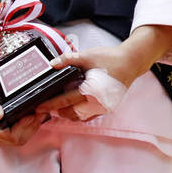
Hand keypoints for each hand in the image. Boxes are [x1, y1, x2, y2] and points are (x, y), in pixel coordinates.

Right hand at [0, 61, 43, 147]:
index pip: (11, 137)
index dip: (25, 126)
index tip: (33, 114)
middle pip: (17, 141)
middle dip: (30, 127)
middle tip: (40, 113)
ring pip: (19, 141)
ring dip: (30, 129)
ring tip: (38, 115)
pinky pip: (16, 138)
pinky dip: (25, 129)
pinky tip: (31, 118)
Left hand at [39, 25, 171, 119]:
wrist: (132, 62)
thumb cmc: (111, 58)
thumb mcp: (88, 55)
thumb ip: (68, 59)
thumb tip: (51, 64)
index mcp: (91, 91)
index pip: (65, 101)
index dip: (50, 105)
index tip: (38, 107)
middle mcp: (98, 103)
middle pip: (71, 114)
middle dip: (57, 112)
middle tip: (45, 108)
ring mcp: (104, 106)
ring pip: (80, 117)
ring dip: (68, 114)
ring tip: (57, 107)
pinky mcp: (107, 106)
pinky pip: (89, 115)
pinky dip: (79, 113)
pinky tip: (73, 106)